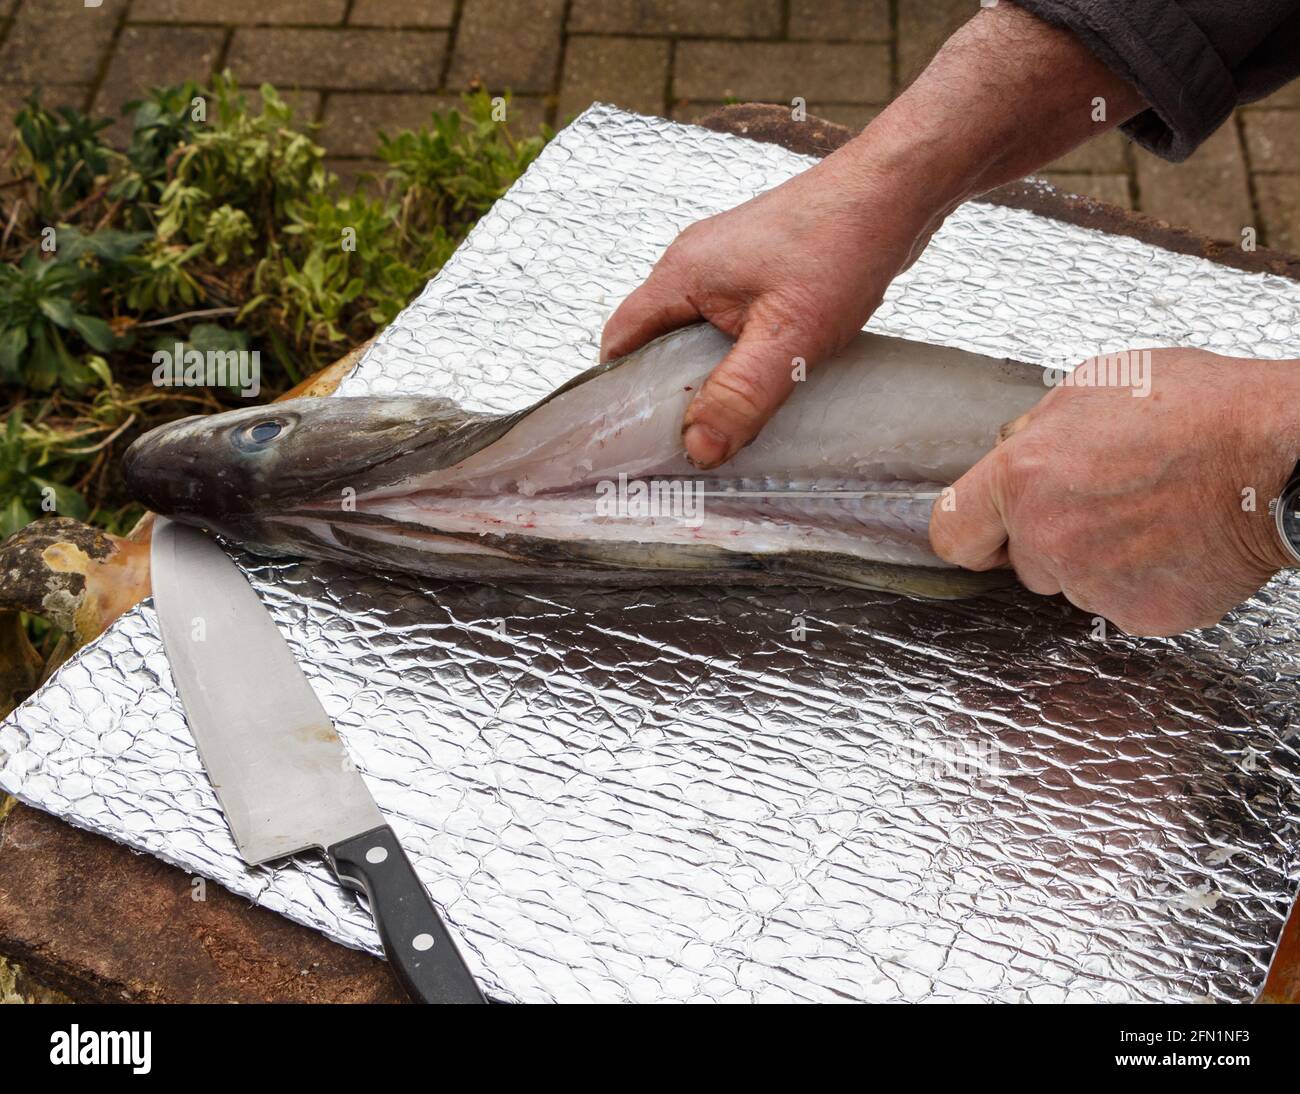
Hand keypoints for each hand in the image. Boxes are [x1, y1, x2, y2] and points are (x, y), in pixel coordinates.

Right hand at [600, 150, 939, 468]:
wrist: (894, 189)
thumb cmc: (842, 246)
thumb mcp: (789, 337)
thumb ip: (739, 395)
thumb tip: (697, 447)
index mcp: (681, 274)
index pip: (620, 339)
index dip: (618, 391)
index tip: (637, 436)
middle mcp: (693, 264)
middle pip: (654, 339)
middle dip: (666, 389)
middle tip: (689, 439)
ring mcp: (725, 263)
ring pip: (694, 331)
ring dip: (706, 373)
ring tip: (728, 416)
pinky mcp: (758, 268)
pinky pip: (728, 320)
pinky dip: (735, 354)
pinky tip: (764, 379)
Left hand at [929, 348, 1299, 635]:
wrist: (1282, 459)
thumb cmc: (1200, 410)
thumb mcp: (1095, 384)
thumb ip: (1037, 428)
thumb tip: (1011, 448)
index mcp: (1022, 478)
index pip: (953, 532)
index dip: (972, 530)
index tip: (988, 530)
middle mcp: (1048, 538)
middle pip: (1021, 560)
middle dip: (1049, 536)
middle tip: (1105, 498)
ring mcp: (1093, 584)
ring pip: (1072, 582)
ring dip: (1097, 558)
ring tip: (1150, 513)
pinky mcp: (1139, 615)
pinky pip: (1120, 603)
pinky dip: (1140, 581)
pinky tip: (1174, 541)